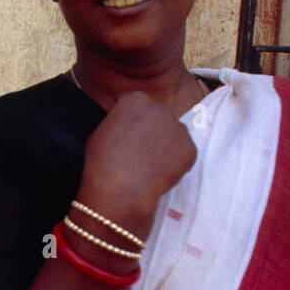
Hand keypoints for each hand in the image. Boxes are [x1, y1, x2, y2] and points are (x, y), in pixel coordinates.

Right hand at [78, 90, 196, 218]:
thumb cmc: (102, 162)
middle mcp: (161, 108)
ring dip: (164, 142)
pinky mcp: (190, 149)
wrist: (121, 190)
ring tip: (148, 163)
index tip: (125, 131)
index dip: (128, 118)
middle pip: (157, 114)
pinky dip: (174, 160)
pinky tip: (158, 171)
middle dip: (150, 127)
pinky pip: (183, 151)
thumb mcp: (99, 130)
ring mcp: (178, 128)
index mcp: (136, 99)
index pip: (134, 102)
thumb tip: (122, 123)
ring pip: (172, 132)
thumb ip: (116, 119)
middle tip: (138, 148)